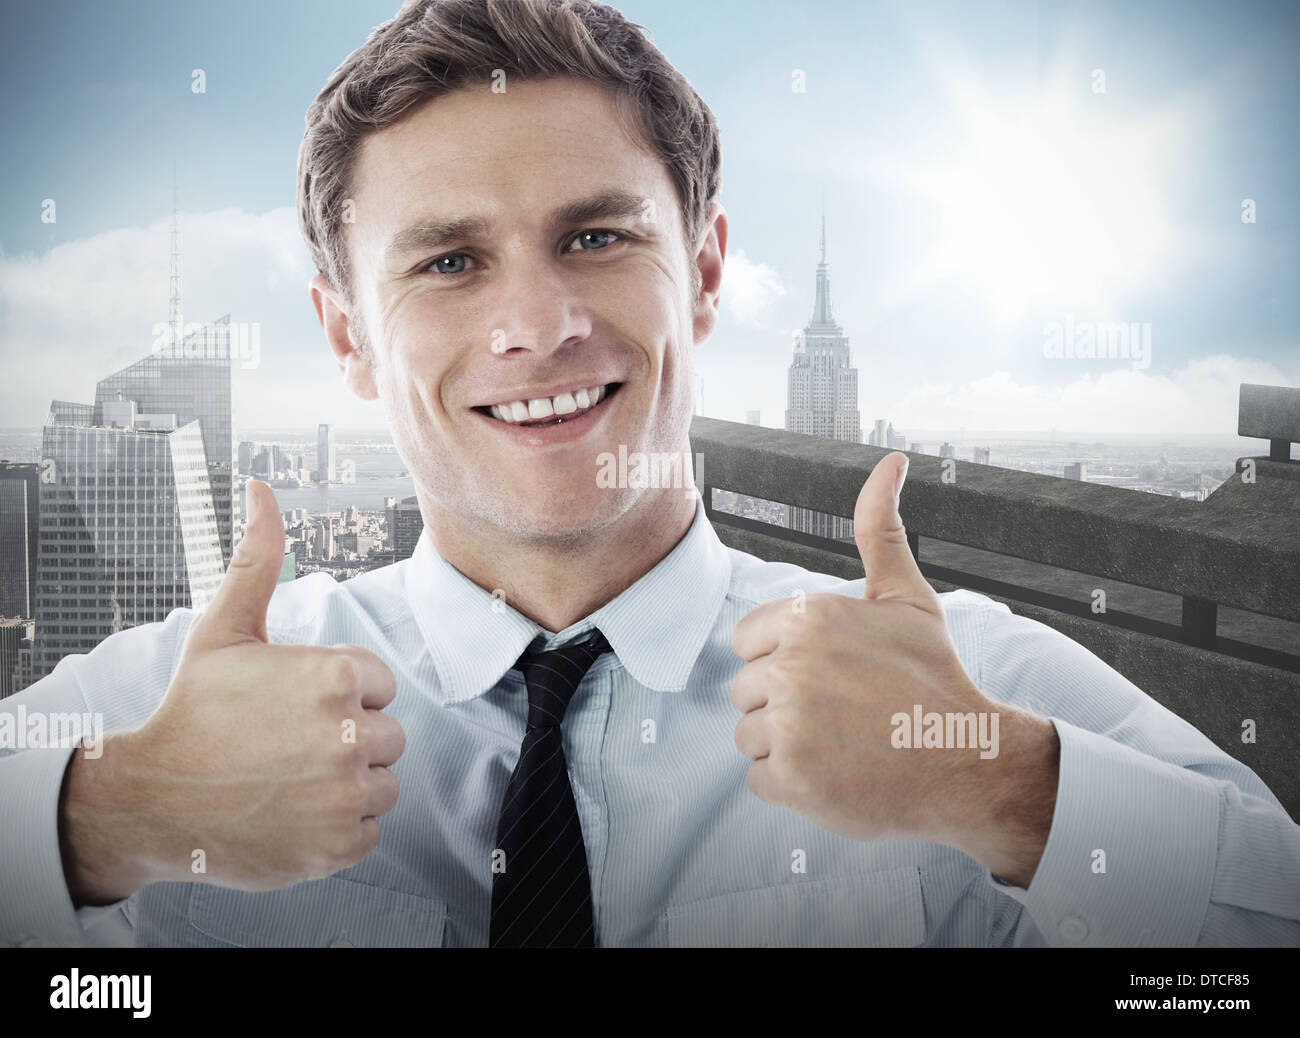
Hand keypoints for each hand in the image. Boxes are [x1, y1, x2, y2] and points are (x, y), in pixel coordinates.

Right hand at [61, 481, 405, 903]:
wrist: (151, 798)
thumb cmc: (194, 710)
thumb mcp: (225, 629)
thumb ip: (259, 559)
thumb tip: (262, 488)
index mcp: (338, 677)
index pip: (379, 685)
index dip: (338, 696)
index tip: (292, 708)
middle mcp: (352, 734)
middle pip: (388, 735)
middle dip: (347, 739)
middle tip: (287, 746)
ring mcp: (346, 795)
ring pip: (382, 784)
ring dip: (346, 785)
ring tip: (288, 778)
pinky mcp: (340, 845)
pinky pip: (368, 830)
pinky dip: (335, 829)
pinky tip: (290, 814)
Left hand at [730, 453, 1058, 886]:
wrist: (969, 761)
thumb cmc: (933, 677)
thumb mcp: (905, 598)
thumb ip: (879, 531)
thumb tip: (891, 459)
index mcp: (807, 616)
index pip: (749, 641)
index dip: (786, 660)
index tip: (832, 674)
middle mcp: (791, 666)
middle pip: (746, 689)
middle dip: (786, 703)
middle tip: (843, 712)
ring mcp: (790, 725)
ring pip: (748, 734)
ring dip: (787, 745)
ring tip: (841, 742)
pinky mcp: (792, 779)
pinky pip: (758, 778)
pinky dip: (792, 784)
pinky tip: (836, 773)